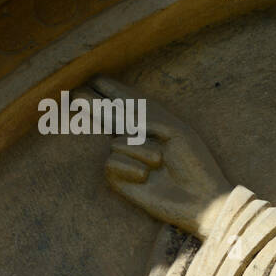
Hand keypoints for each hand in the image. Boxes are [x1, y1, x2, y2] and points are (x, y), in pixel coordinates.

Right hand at [89, 76, 232, 237]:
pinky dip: (129, 167)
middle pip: (105, 116)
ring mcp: (125, 157)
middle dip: (91, 104)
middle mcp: (134, 137)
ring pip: (116, 142)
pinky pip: (111, 162)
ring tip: (159, 162)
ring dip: (138, 150)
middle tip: (74, 95)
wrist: (200, 197)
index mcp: (150, 122)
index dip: (109, 90)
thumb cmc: (194, 162)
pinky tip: (145, 177)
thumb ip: (144, 116)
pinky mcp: (118, 178)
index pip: (124, 101)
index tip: (94, 79)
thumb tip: (113, 108)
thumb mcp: (174, 130)